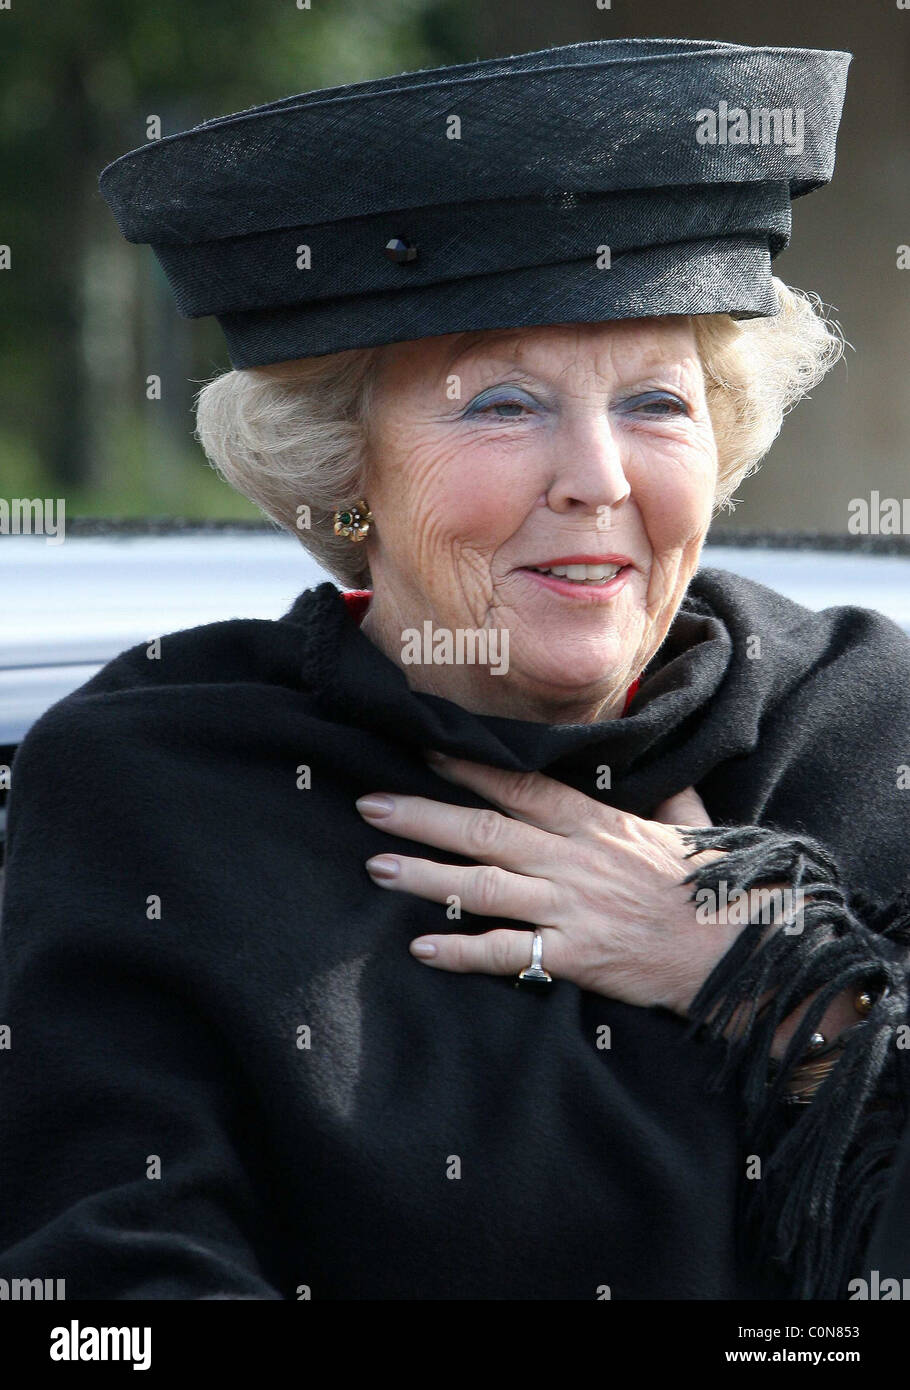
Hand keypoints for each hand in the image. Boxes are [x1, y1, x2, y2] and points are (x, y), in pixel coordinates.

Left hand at [355, 753, 734, 1015]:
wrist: (739, 947)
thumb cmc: (713, 885)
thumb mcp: (691, 827)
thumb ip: (669, 801)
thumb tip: (667, 773)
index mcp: (595, 823)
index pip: (521, 785)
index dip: (469, 767)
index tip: (424, 750)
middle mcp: (573, 859)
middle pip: (485, 831)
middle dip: (423, 816)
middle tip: (369, 805)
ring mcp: (571, 907)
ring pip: (484, 887)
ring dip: (426, 878)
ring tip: (378, 868)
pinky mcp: (576, 955)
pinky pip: (509, 952)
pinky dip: (464, 951)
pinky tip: (423, 947)